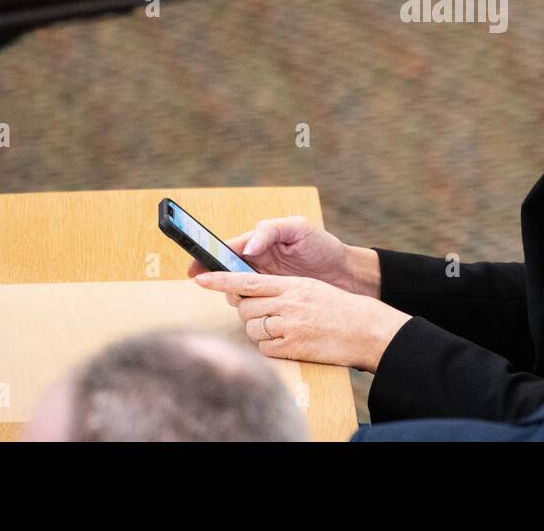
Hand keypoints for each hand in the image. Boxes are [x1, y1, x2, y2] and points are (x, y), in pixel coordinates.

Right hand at [186, 216, 379, 295]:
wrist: (348, 275)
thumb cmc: (324, 247)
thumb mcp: (300, 230)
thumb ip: (271, 231)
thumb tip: (246, 248)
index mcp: (259, 243)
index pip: (226, 250)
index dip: (207, 259)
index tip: (195, 269)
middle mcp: (257, 265)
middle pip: (226, 275)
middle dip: (223, 282)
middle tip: (232, 288)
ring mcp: (265, 285)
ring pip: (237, 294)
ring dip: (236, 298)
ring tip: (247, 300)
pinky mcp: (273, 303)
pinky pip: (253, 309)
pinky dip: (250, 312)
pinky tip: (256, 314)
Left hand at [193, 271, 409, 372]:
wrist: (365, 328)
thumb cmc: (338, 307)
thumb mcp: (310, 288)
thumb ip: (282, 288)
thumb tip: (249, 295)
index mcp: (290, 284)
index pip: (247, 280)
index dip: (220, 280)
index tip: (200, 278)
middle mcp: (287, 303)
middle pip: (245, 307)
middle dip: (247, 311)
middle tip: (262, 313)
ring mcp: (289, 325)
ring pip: (251, 327)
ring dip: (258, 330)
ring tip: (279, 329)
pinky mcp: (293, 346)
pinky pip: (264, 347)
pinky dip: (269, 346)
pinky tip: (285, 342)